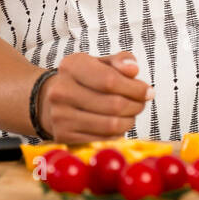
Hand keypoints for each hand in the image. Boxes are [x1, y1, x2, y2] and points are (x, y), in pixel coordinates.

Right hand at [37, 50, 153, 142]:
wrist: (50, 101)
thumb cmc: (85, 79)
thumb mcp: (101, 62)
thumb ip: (121, 60)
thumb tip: (133, 69)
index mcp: (71, 66)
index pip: (111, 80)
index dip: (135, 88)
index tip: (148, 91)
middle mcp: (61, 90)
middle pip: (114, 105)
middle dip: (136, 105)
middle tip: (141, 104)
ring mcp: (59, 115)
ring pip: (110, 125)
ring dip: (129, 121)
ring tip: (132, 114)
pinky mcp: (62, 136)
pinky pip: (102, 139)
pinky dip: (117, 133)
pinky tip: (118, 124)